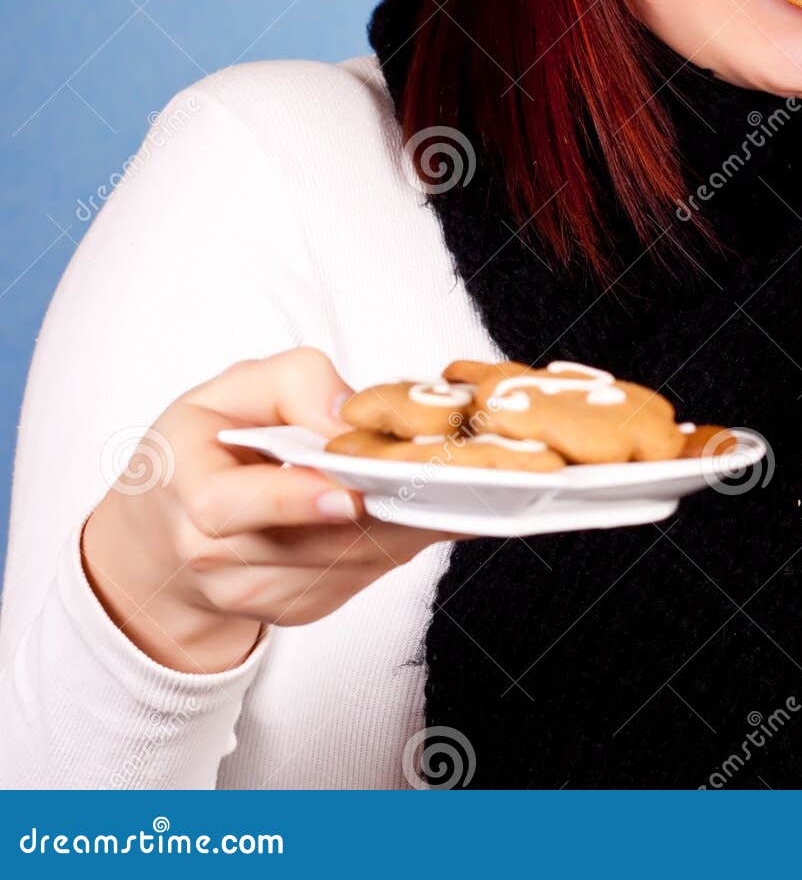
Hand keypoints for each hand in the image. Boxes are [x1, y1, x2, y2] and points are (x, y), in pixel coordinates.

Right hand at [81, 348, 469, 672]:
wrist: (167, 532)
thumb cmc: (203, 448)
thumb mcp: (233, 389)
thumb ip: (294, 384)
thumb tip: (348, 416)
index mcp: (187, 490)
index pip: (229, 509)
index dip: (293, 500)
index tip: (350, 492)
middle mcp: (214, 557)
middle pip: (308, 542)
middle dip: (379, 507)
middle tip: (440, 474)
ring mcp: (256, 592)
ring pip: (346, 564)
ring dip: (400, 526)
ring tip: (443, 484)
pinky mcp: (297, 609)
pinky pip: (359, 578)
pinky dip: (396, 542)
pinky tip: (418, 507)